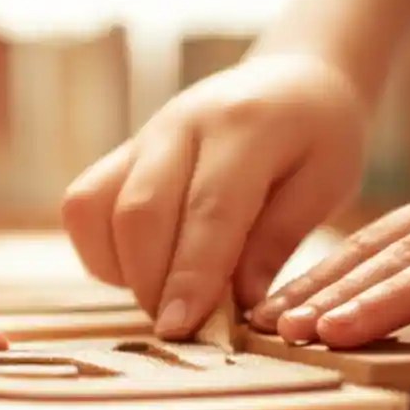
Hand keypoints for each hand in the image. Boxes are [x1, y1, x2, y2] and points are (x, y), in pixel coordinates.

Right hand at [62, 54, 367, 337]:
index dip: (191, 277)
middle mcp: (180, 123)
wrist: (289, 79)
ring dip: (121, 268)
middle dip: (150, 282)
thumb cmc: (318, 136)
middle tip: (180, 328)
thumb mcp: (325, 183)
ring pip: (96, 207)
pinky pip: (84, 206)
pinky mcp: (119, 153)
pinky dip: (103, 250)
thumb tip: (237, 306)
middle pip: (139, 211)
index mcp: (245, 126)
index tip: (181, 330)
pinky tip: (144, 269)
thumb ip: (277, 241)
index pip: (208, 211)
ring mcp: (141, 135)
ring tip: (165, 296)